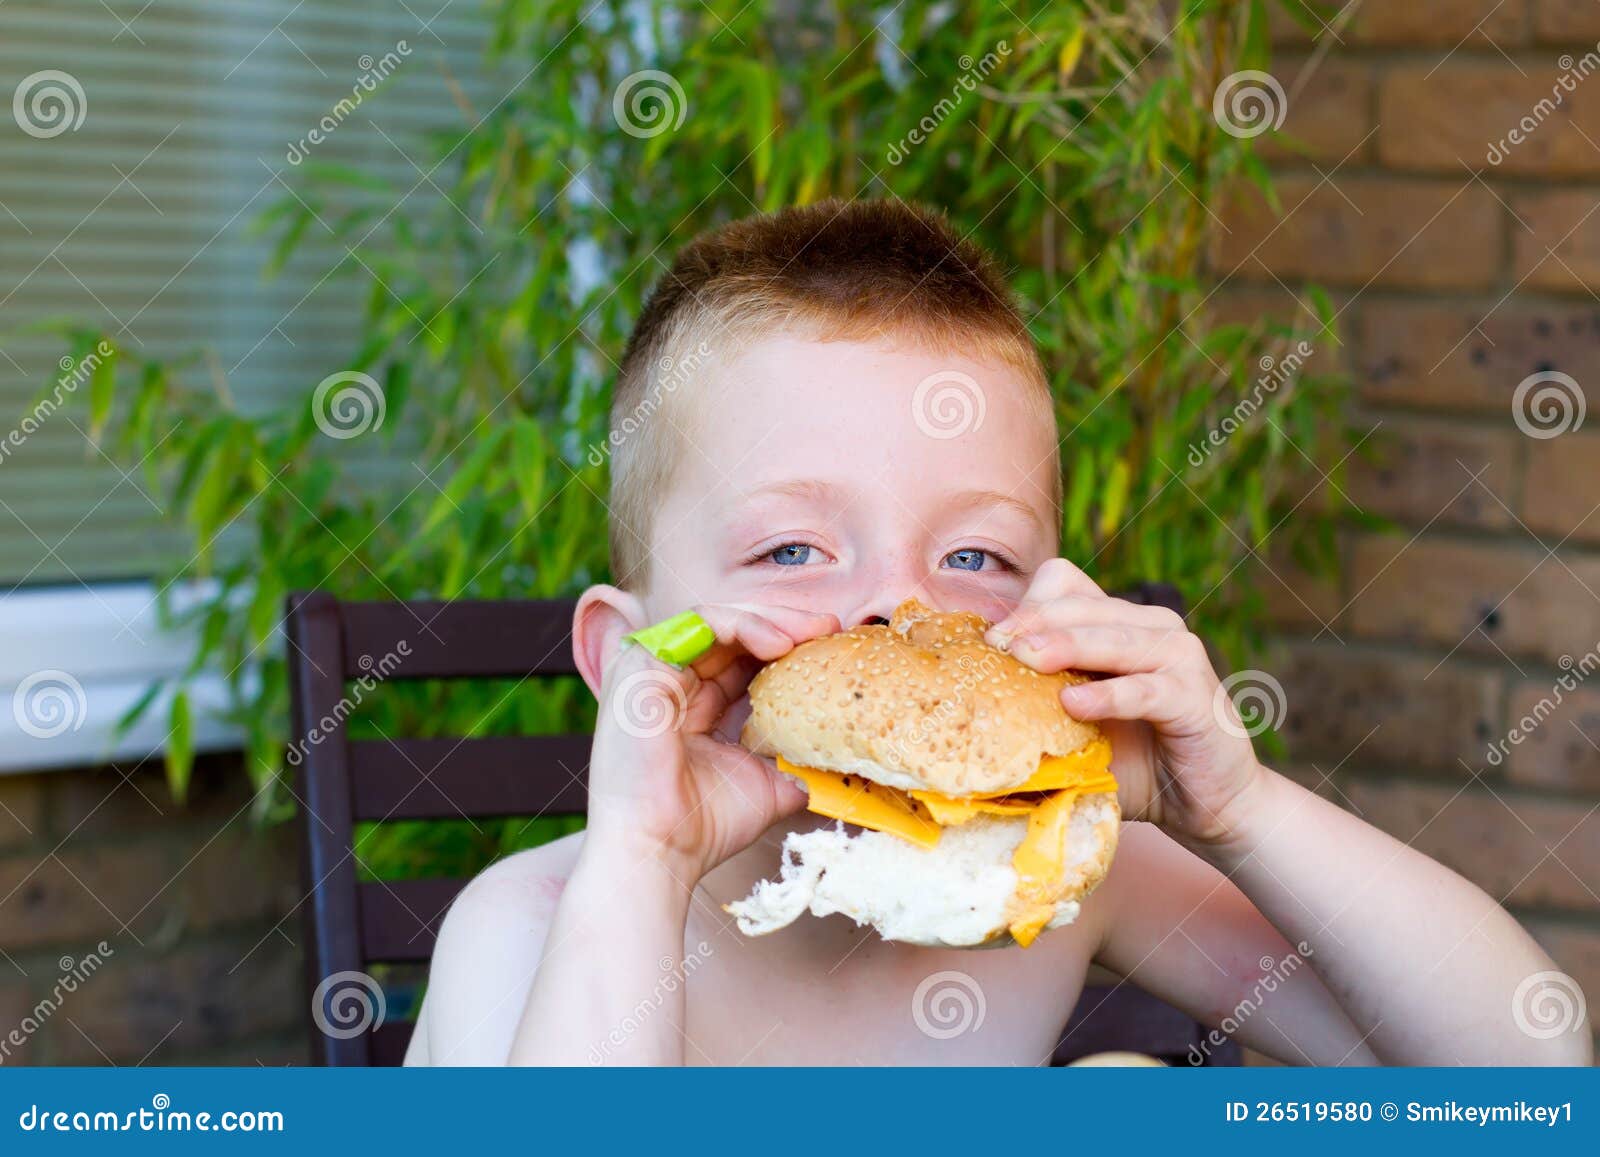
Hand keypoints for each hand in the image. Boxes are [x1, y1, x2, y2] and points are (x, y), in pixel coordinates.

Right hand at [584, 603, 840, 879]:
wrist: (660, 852)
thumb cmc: (702, 828)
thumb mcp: (765, 787)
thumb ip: (792, 766)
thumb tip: (835, 767)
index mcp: (691, 708)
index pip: (741, 661)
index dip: (786, 649)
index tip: (830, 649)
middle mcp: (669, 684)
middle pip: (732, 635)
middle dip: (786, 625)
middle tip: (830, 627)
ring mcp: (652, 672)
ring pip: (718, 621)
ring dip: (769, 620)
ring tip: (810, 632)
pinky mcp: (642, 666)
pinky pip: (699, 624)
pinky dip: (742, 625)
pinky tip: (778, 642)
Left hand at [984, 559, 1265, 847]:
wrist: (1206, 803)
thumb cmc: (1133, 763)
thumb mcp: (1074, 729)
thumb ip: (1035, 710)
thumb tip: (960, 713)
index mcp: (1117, 623)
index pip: (1063, 584)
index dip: (1025, 606)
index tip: (990, 642)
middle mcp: (1149, 627)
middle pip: (1078, 603)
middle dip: (1032, 623)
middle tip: (995, 649)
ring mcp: (1177, 656)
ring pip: (1110, 635)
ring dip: (1065, 646)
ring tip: (1026, 661)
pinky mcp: (1194, 696)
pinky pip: (1144, 687)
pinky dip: (1108, 694)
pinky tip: (1074, 705)